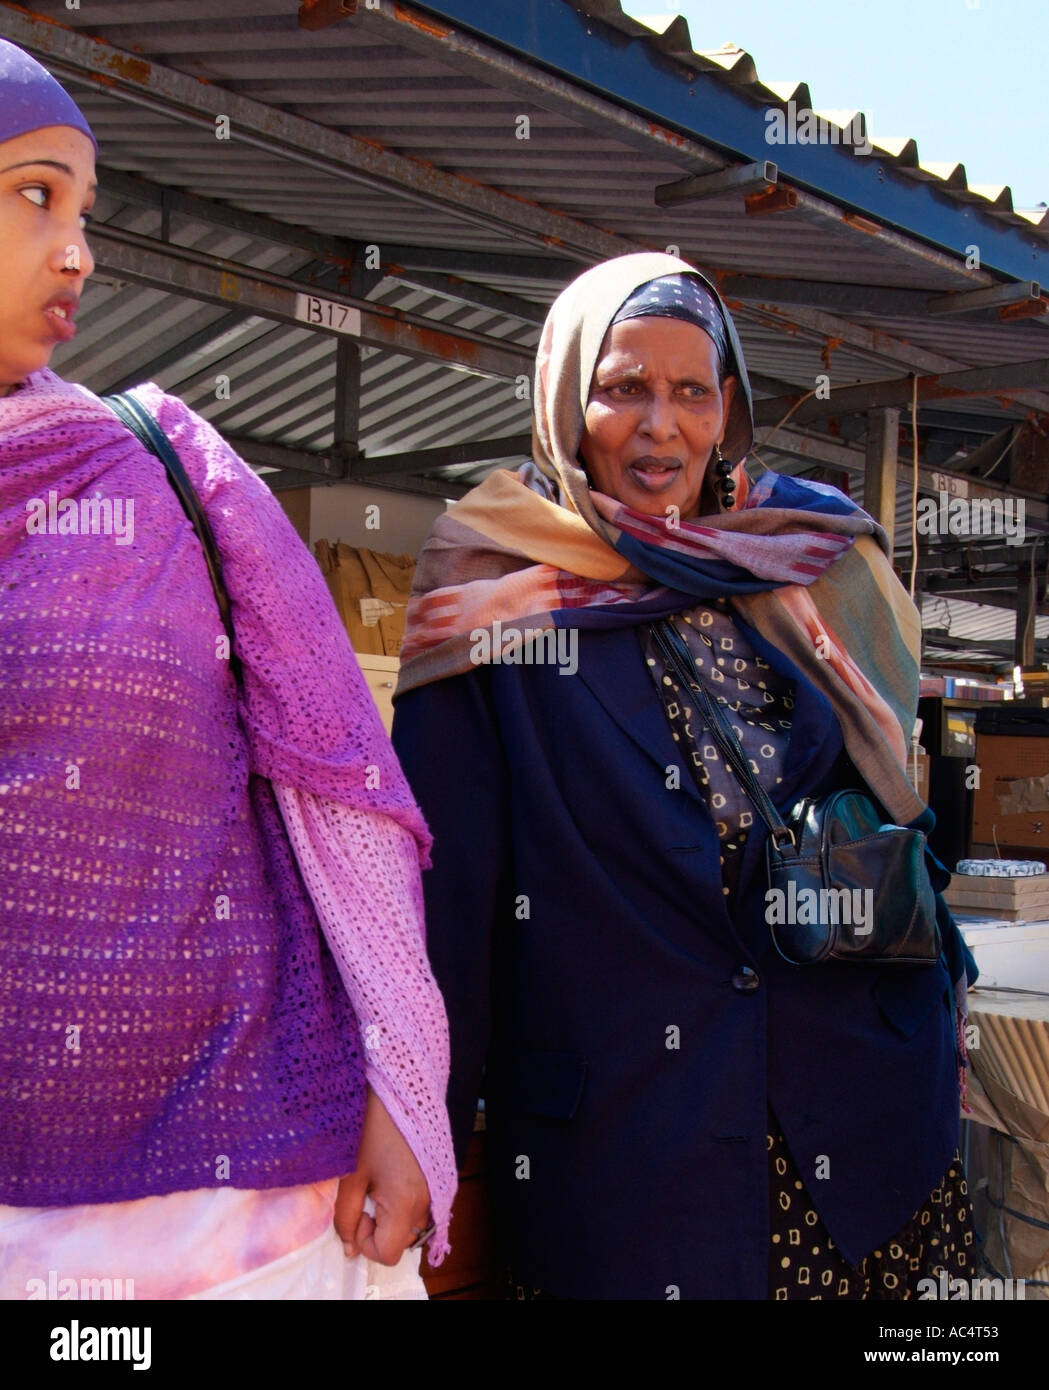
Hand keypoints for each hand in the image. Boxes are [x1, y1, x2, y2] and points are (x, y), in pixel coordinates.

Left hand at [334, 1086, 431, 1266]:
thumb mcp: (350, 1175)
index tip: (357, 1211)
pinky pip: (420, 1208)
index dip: (365, 1242)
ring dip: (390, 1217)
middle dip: (378, 1229)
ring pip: (410, 1226)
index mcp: (404, 1202)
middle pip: (401, 1242)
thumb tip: (349, 1249)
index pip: (388, 1254)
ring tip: (377, 1184)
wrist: (397, 1091)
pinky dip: (403, 1204)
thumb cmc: (369, 1129)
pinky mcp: (436, 1179)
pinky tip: (390, 1178)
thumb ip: (345, 1218)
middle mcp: (426, 1201)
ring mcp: (435, 1190)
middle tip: (364, 1195)